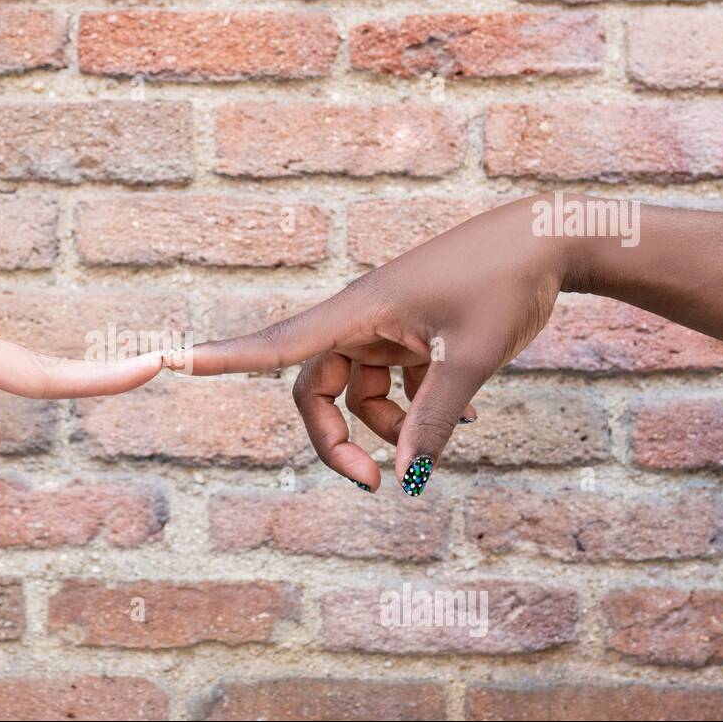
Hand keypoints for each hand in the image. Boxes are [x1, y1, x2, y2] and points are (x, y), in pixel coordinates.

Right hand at [170, 195, 570, 495]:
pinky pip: (393, 380)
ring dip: (387, 426)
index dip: (225, 358)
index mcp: (360, 309)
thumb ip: (433, 419)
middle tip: (374, 484)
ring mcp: (386, 323)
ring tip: (437, 443)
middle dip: (337, 438)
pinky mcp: (411, 329)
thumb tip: (403, 473)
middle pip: (317, 387)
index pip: (279, 343)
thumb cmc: (508, 283)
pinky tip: (458, 420)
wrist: (551, 237)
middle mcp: (361, 317)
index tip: (171, 360)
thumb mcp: (472, 358)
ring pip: (359, 390)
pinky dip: (415, 406)